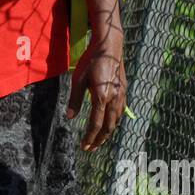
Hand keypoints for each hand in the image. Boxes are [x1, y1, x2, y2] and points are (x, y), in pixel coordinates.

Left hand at [66, 32, 126, 150]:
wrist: (110, 46)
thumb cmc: (91, 60)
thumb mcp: (78, 79)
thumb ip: (75, 99)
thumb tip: (70, 117)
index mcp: (101, 97)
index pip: (95, 124)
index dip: (89, 137)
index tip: (84, 146)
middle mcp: (114, 98)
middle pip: (108, 127)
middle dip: (99, 140)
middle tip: (91, 148)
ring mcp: (121, 95)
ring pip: (116, 121)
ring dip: (108, 132)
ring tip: (99, 139)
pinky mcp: (124, 90)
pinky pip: (120, 112)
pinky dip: (114, 122)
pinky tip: (110, 123)